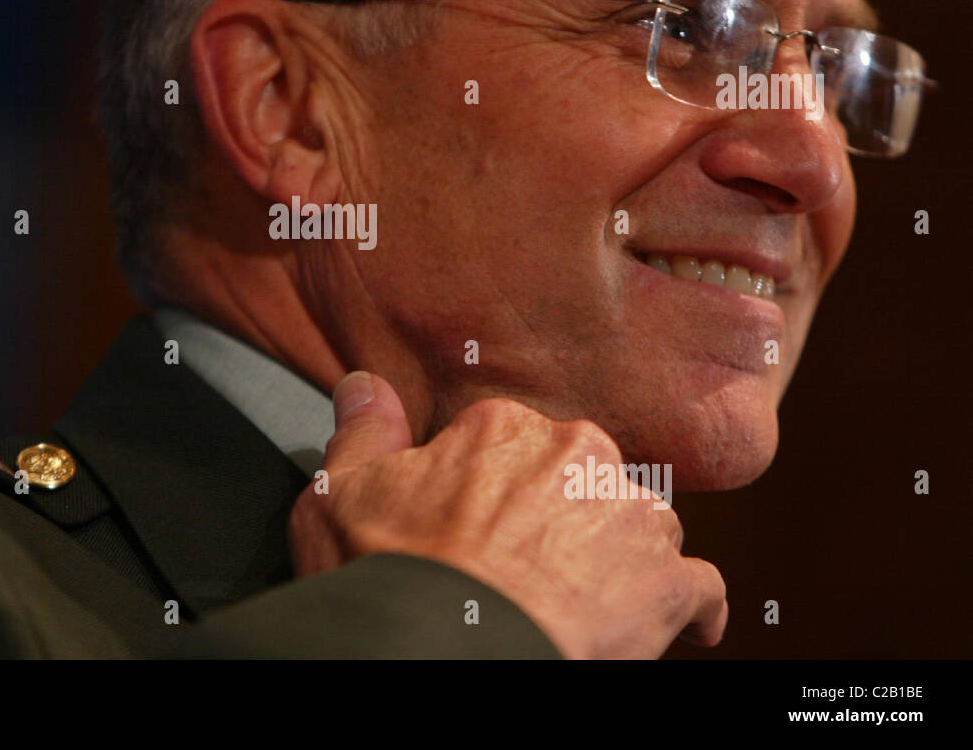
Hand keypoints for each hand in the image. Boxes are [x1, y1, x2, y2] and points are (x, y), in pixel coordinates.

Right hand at [288, 371, 727, 658]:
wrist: (451, 648)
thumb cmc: (393, 576)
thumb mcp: (340, 493)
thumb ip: (363, 433)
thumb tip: (363, 388)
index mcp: (502, 429)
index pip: (510, 444)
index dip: (495, 487)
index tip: (484, 518)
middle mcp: (575, 455)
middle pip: (582, 477)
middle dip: (564, 515)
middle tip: (527, 562)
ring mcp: (628, 516)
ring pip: (640, 524)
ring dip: (622, 555)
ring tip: (587, 597)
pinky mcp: (667, 583)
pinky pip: (696, 587)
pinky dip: (686, 608)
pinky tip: (672, 626)